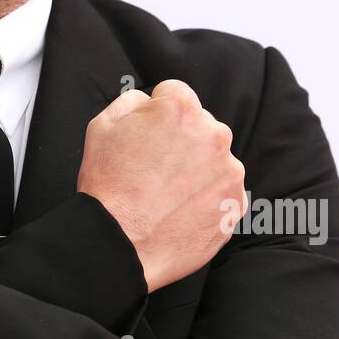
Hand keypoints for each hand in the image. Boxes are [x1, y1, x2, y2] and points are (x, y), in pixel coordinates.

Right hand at [77, 80, 246, 291]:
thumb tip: (150, 103)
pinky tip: (180, 210)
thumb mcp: (102, 125)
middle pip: (199, 125)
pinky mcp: (236, 203)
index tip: (146, 136)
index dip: (156, 114)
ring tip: (166, 193)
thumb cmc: (107, 185)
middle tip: (154, 168)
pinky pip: (223, 190)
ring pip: (213, 158)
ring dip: (196, 168)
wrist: (120, 243)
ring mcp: (230, 171)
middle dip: (181, 139)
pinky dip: (206, 197)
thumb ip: (132, 101)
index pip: (175, 94)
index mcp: (182, 108)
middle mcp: (214, 134)